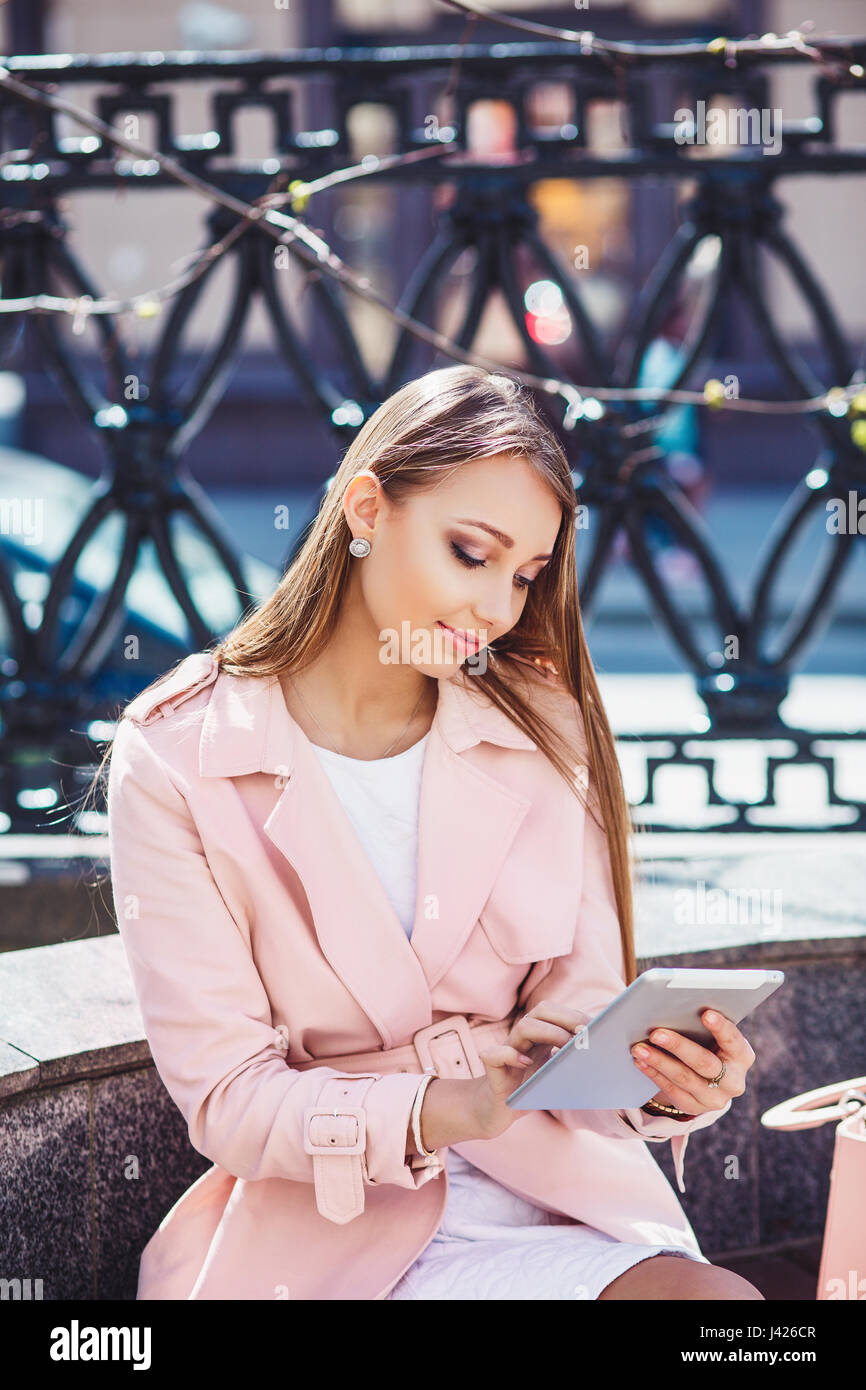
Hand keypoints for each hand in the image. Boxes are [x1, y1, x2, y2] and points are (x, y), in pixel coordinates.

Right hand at [473, 1000, 590, 1139]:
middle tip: (583, 1035)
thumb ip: (570, 1065)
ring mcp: (507, 1051)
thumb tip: (603, 1061)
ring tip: (564, 1047)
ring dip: (547, 1032)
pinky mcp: (493, 1070)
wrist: (495, 1110)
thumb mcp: (553, 1076)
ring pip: (522, 1026)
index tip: (596, 1027)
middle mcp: (523, 1039)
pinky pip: (493, 1054)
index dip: (575, 1016)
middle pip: (540, 1011)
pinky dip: (509, 1055)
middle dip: (565, 1018)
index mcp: (539, 1037)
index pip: (555, 1012)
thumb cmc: (529, 1091)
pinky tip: (526, 1063)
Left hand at [630, 1008, 753, 1116]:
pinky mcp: (695, 1108)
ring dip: (659, 1061)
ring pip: (684, 1078)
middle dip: (678, 1046)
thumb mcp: (714, 1035)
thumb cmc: (709, 1044)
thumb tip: (675, 1007)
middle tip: (655, 1033)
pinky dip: (654, 1074)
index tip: (706, 1013)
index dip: (721, 1028)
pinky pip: (672, 1091)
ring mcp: (715, 1098)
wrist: (711, 1079)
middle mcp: (733, 1081)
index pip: (733, 1041)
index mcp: (743, 1056)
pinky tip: (641, 1062)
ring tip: (639, 1048)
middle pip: (704, 1062)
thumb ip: (703, 1023)